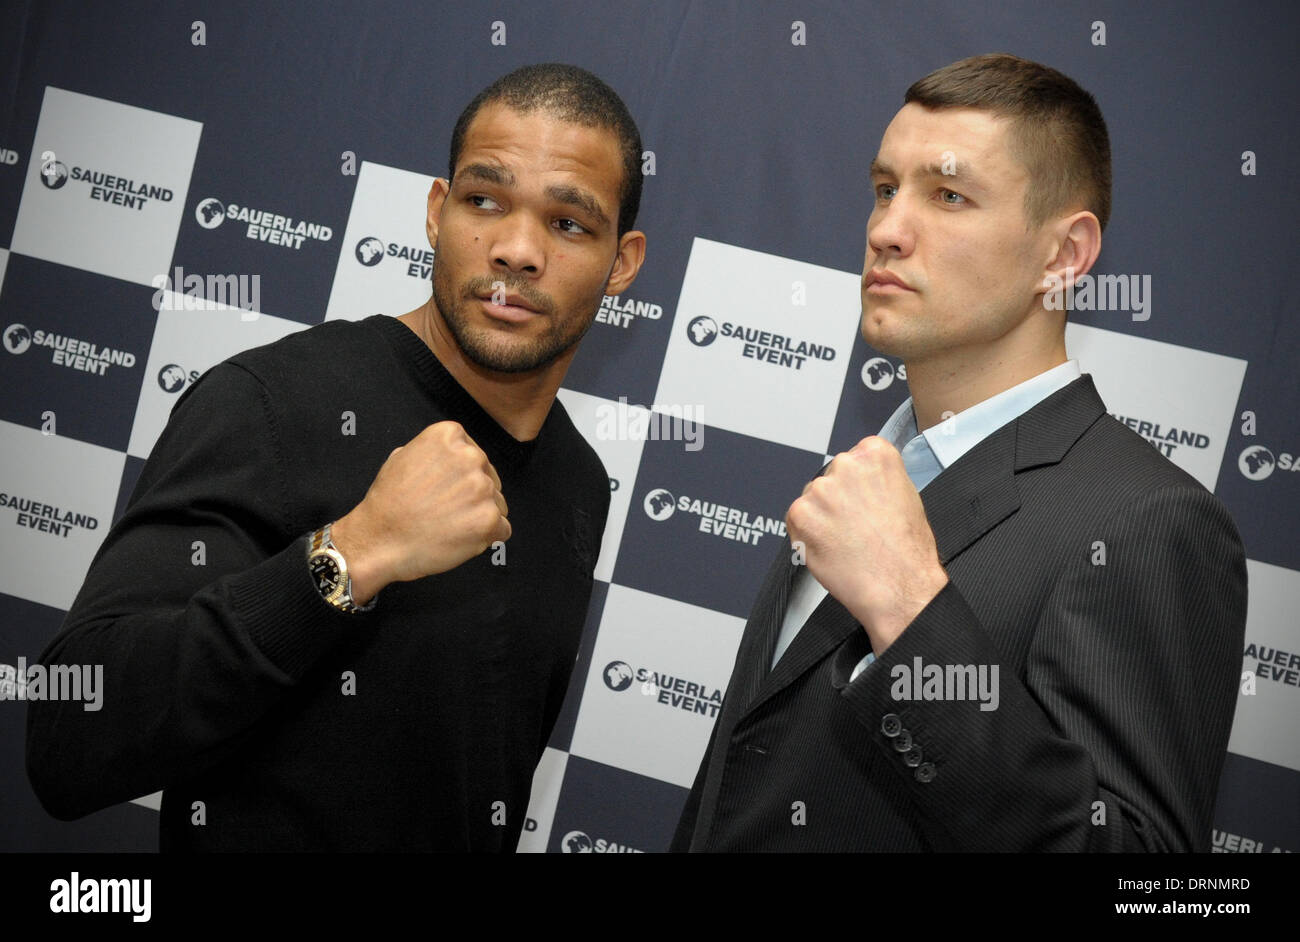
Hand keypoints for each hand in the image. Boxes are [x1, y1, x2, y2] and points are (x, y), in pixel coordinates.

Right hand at [330, 421, 510, 603]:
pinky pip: (503, 529)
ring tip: (449, 525)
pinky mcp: (490, 518)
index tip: (445, 489)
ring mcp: (482, 488)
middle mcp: (471, 456)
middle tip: (445, 511)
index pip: (474, 455)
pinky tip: (459, 539)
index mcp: (450, 436)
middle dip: (473, 496)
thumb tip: (452, 456)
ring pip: (498, 503)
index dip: (461, 477)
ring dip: (480, 517)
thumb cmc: (388, 504)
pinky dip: (486, 538)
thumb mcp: (402, 456)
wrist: (379, 540)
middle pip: (490, 478)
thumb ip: (434, 452)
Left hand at [785, 436, 947, 652]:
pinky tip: (832, 547)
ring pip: (813, 498)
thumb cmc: (908, 550)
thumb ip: (879, 478)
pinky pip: (798, 520)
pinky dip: (808, 534)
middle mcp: (846, 464)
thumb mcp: (907, 495)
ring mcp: (821, 488)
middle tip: (856, 526)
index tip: (864, 499)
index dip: (859, 484)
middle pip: (832, 476)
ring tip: (847, 540)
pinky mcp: (800, 513)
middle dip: (839, 499)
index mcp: (876, 454)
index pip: (856, 456)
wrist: (898, 587)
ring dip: (822, 516)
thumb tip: (863, 480)